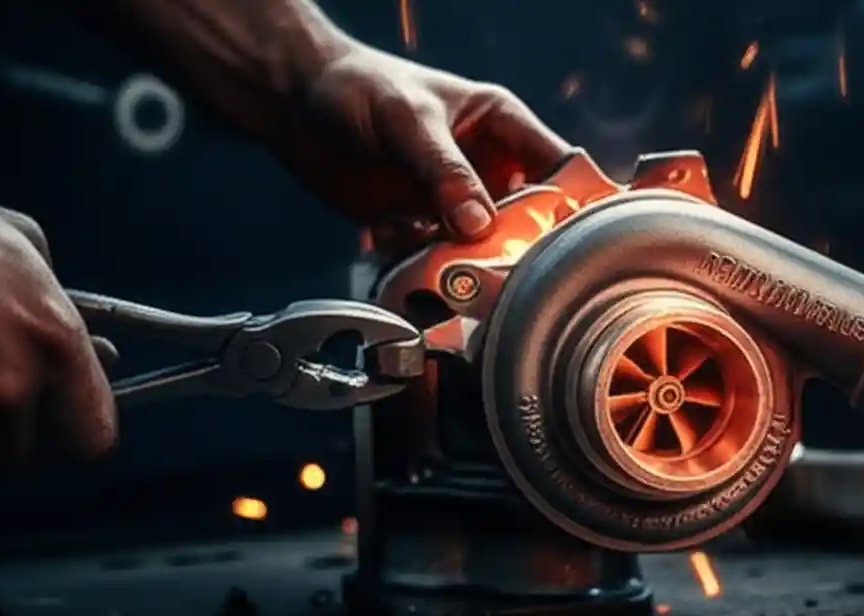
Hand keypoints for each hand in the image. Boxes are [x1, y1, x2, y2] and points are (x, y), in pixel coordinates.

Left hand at [284, 44, 571, 250]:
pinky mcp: (417, 226)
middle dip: (519, 245)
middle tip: (511, 270)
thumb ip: (444, 170)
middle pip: (525, 218)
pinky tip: (419, 274)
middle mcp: (483, 167)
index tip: (569, 236)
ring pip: (482, 246)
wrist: (293, 102)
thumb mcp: (408, 120)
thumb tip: (479, 222)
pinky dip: (431, 273)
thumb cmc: (356, 86)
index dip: (570, 200)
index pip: (557, 164)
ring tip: (462, 282)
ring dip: (473, 267)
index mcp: (500, 126)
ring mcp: (451, 200)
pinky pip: (438, 260)